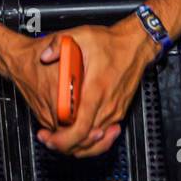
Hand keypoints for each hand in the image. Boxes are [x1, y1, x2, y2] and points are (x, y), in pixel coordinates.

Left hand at [14, 23, 154, 157]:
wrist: (136, 45)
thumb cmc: (112, 43)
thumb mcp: (83, 35)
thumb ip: (59, 44)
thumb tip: (44, 55)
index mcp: (96, 90)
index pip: (81, 128)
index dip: (64, 140)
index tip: (50, 138)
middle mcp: (106, 105)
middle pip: (86, 140)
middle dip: (64, 145)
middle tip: (48, 140)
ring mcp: (114, 110)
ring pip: (96, 141)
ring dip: (77, 144)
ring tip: (59, 139)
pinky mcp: (118, 111)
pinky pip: (104, 134)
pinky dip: (90, 139)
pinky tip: (78, 134)